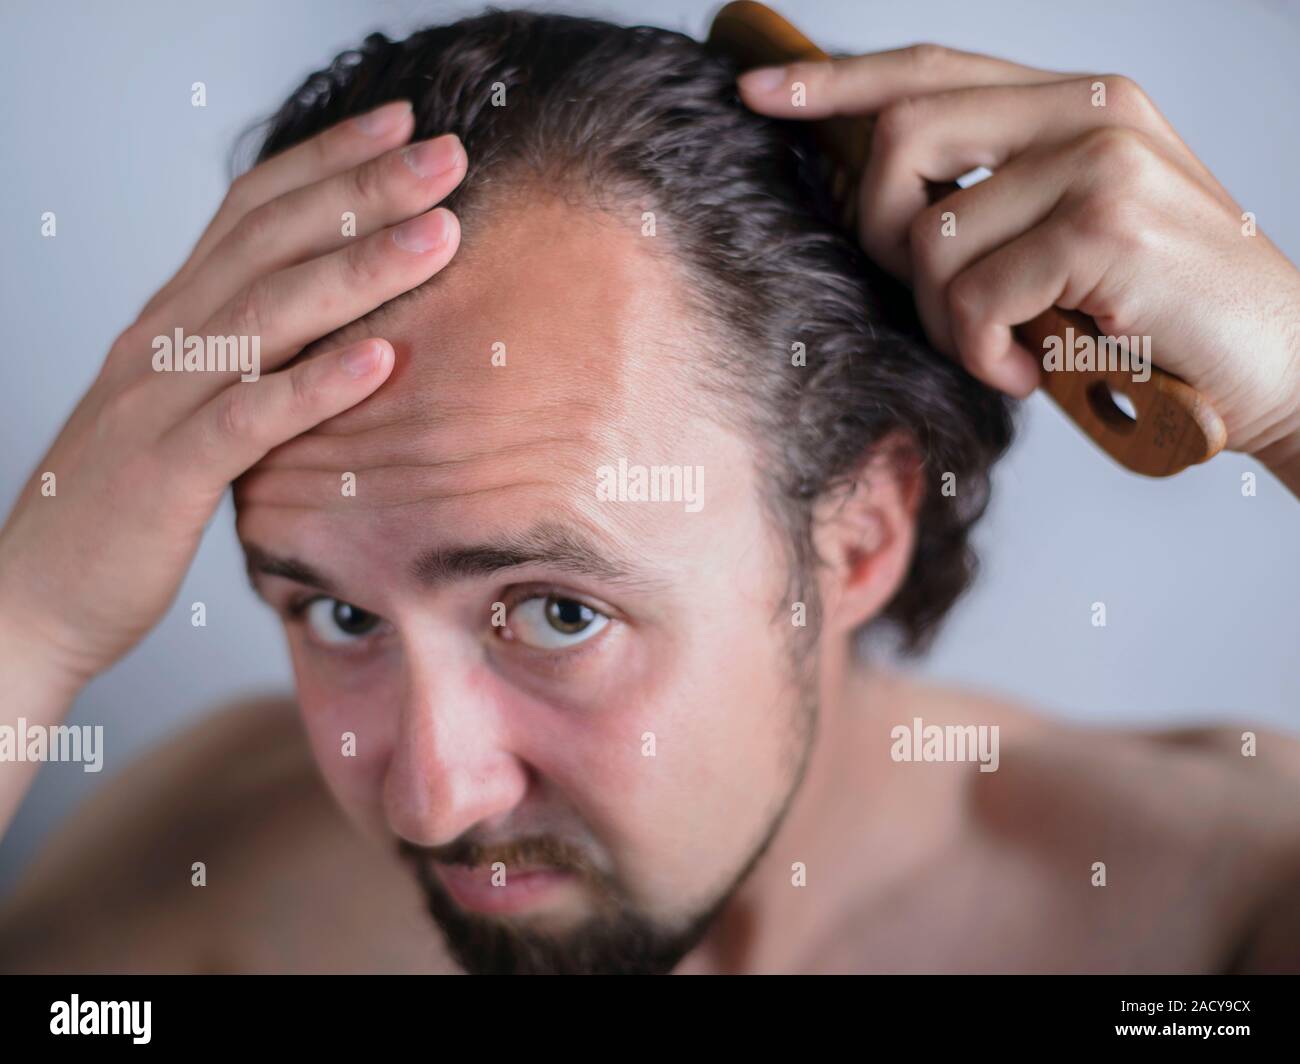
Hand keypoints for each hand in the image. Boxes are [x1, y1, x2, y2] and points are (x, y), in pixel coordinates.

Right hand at [0, 100, 466, 687]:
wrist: (32, 596)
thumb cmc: (127, 501)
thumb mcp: (187, 404)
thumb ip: (245, 358)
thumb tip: (334, 327)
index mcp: (172, 317)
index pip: (253, 211)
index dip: (328, 160)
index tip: (403, 125)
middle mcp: (162, 340)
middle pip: (271, 241)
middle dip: (363, 190)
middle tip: (447, 153)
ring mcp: (159, 403)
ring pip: (266, 315)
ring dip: (358, 269)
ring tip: (440, 234)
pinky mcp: (166, 475)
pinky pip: (248, 422)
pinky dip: (316, 387)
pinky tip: (382, 360)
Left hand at [738, 45, 1299, 470]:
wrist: (1279, 369)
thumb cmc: (1155, 317)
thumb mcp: (1066, 241)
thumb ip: (994, 200)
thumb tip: (885, 206)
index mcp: (1077, 104)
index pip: (930, 68)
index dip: (835, 80)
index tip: (759, 90)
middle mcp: (1091, 111)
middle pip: (904, 133)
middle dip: (883, 233)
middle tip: (931, 296)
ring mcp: (1103, 161)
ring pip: (932, 234)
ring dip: (946, 319)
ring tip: (998, 350)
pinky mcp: (1107, 226)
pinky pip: (973, 292)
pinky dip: (981, 350)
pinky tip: (1026, 370)